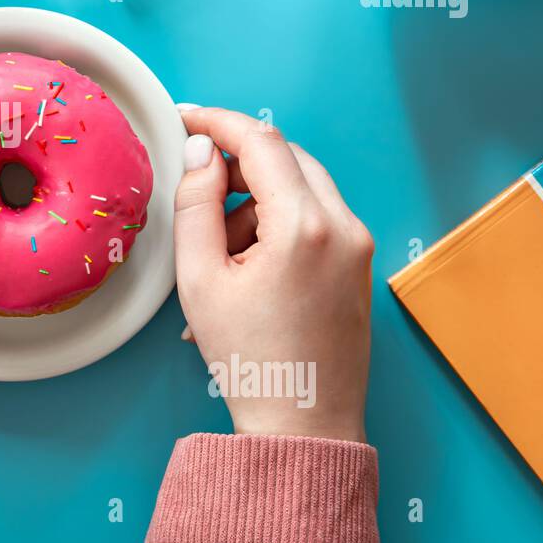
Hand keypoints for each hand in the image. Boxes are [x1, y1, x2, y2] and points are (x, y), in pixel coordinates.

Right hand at [173, 108, 372, 442]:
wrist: (303, 425)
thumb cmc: (251, 360)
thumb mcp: (201, 279)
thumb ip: (196, 205)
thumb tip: (199, 152)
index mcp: (304, 226)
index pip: (260, 141)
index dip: (216, 121)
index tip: (183, 117)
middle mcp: (343, 227)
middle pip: (285, 158)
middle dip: (236, 165)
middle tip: (195, 187)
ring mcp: (357, 246)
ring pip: (299, 188)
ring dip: (254, 203)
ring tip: (217, 262)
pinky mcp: (358, 265)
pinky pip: (313, 219)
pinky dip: (274, 227)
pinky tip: (243, 273)